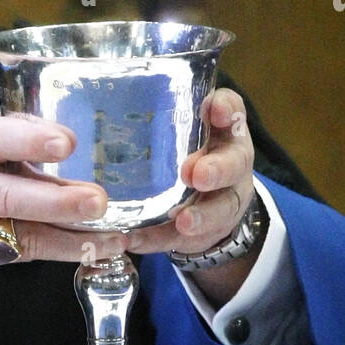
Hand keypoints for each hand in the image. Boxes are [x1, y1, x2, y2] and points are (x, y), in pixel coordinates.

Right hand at [0, 115, 127, 325]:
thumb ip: (7, 136)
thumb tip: (57, 135)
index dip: (30, 141)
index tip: (66, 141)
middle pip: (11, 199)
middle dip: (57, 202)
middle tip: (97, 200)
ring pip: (29, 238)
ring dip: (77, 240)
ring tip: (119, 238)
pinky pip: (30, 252)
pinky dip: (68, 250)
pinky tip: (104, 247)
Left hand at [124, 88, 259, 304]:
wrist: (212, 202)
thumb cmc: (189, 152)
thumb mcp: (182, 130)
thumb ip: (163, 115)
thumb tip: (111, 103)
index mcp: (224, 132)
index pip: (232, 112)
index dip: (227, 110)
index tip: (216, 110)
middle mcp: (230, 164)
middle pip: (233, 164)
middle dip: (216, 170)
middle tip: (197, 174)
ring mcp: (223, 200)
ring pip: (219, 209)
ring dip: (200, 215)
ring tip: (183, 221)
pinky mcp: (202, 232)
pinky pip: (182, 237)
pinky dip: (158, 240)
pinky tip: (136, 240)